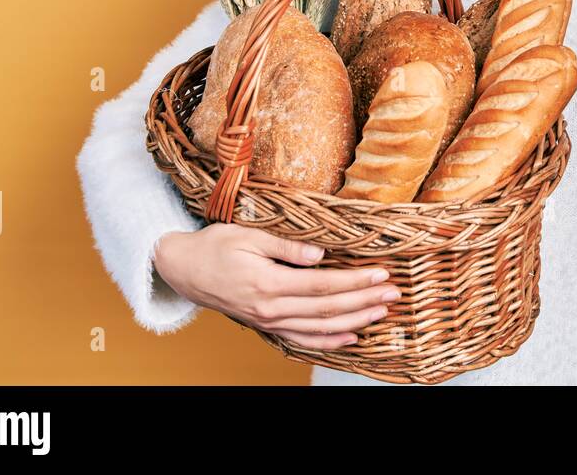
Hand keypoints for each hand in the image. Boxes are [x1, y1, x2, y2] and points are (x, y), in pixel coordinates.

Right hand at [153, 224, 397, 350]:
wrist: (183, 270)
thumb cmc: (214, 246)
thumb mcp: (248, 234)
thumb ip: (285, 245)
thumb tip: (320, 253)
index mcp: (268, 283)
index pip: (322, 285)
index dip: (355, 281)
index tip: (380, 273)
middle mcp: (270, 308)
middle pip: (327, 309)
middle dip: (364, 300)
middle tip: (393, 292)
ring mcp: (267, 321)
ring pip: (318, 328)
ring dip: (354, 321)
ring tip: (381, 311)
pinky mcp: (265, 325)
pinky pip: (301, 340)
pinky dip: (328, 342)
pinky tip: (350, 338)